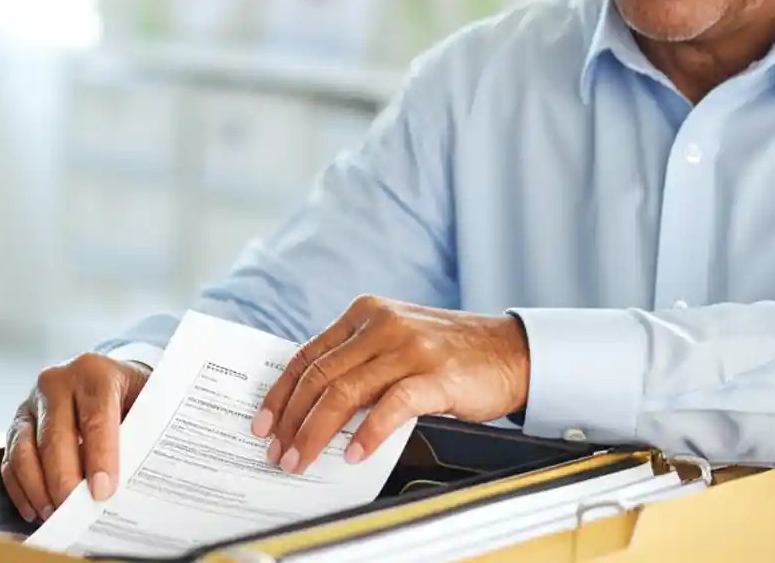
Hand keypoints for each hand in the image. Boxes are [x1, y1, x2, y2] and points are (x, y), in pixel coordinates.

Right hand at [1, 354, 150, 521]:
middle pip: (55, 438)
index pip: (95, 418)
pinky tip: (36, 510)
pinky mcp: (17, 422)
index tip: (103, 492)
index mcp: (94, 372)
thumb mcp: (146, 400)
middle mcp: (57, 381)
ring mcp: (32, 402)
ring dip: (38, 489)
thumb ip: (141, 432)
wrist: (107, 376)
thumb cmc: (130, 393)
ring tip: (56, 516)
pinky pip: (10, 459)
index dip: (100, 457)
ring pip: (24, 451)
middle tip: (76, 514)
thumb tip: (137, 479)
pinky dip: (20, 489)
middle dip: (64, 481)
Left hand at [250, 295, 529, 474]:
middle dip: (292, 420)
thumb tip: (311, 406)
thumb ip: (358, 360)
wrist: (510, 351)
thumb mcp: (396, 342)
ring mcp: (409, 348)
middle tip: (280, 452)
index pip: (307, 355)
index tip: (263, 423)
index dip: (280, 393)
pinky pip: (390, 406)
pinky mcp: (436, 375)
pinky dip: (367, 434)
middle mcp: (383, 325)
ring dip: (317, 433)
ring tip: (303, 459)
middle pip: (320, 376)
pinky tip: (353, 455)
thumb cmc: (450, 354)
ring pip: (346, 393)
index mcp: (365, 314)